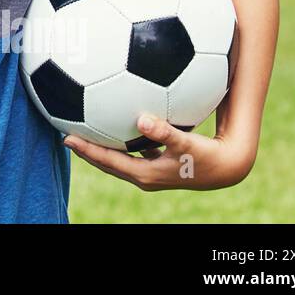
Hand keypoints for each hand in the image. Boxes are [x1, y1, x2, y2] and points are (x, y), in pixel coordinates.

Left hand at [63, 113, 255, 190]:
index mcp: (145, 174)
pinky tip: (118, 124)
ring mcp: (152, 171)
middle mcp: (145, 175)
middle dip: (87, 151)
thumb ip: (163, 132)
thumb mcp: (186, 144)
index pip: (108, 161)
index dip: (87, 151)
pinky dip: (122, 141)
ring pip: (119, 159)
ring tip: (85, 130)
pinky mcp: (159, 164)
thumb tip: (141, 119)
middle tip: (66, 136)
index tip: (67, 139)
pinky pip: (134, 152)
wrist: (228, 168)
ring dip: (102, 147)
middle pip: (108, 163)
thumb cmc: (207, 156)